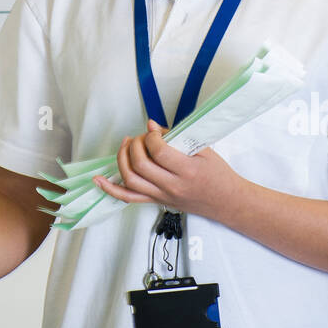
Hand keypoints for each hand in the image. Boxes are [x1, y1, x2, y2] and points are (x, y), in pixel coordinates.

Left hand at [92, 119, 242, 219]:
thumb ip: (177, 137)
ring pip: (131, 180)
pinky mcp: (157, 202)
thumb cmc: (218, 174)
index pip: (159, 151)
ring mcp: (163, 196)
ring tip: (127, 146)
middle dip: (135, 145)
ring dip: (122, 159)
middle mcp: (172, 186)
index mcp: (188, 170)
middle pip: (141, 165)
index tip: (155, 132)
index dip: (152, 137)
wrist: (227, 202)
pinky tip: (99, 180)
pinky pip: (129, 198)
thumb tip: (152, 124)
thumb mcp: (204, 150)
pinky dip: (111, 189)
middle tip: (141, 137)